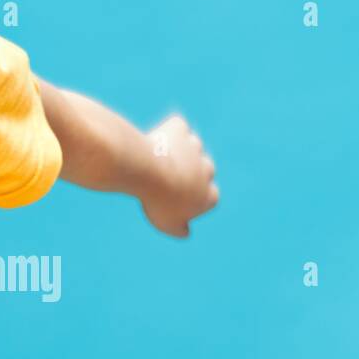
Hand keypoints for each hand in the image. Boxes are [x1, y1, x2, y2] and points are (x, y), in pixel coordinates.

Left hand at [137, 114, 218, 237]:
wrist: (148, 172)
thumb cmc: (157, 200)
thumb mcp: (167, 224)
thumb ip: (179, 229)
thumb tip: (184, 232)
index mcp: (210, 196)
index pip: (209, 196)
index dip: (191, 196)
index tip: (173, 198)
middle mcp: (208, 170)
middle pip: (204, 169)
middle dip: (187, 171)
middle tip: (162, 177)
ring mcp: (194, 149)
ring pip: (192, 146)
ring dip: (178, 151)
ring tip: (158, 160)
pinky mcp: (179, 131)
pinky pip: (177, 127)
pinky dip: (169, 130)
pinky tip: (155, 139)